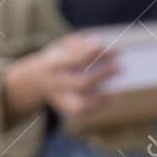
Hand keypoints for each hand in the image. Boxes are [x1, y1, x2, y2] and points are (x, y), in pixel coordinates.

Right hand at [4, 33, 119, 122]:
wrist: (35, 81)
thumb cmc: (59, 59)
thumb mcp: (64, 46)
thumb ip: (81, 45)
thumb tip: (102, 44)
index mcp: (54, 64)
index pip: (74, 59)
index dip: (90, 53)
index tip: (104, 45)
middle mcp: (57, 83)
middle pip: (82, 83)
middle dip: (103, 76)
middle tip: (121, 67)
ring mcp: (60, 99)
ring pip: (81, 105)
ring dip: (102, 98)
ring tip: (119, 88)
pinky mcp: (66, 108)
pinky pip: (84, 112)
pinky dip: (100, 105)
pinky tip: (114, 97)